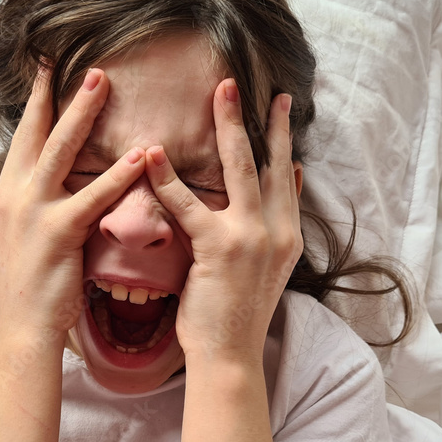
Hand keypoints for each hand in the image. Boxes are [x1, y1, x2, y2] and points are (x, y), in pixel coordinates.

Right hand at [0, 67, 145, 337]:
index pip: (26, 136)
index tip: (51, 70)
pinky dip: (116, 174)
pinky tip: (140, 157)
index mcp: (8, 192)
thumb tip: (61, 174)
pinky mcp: (56, 232)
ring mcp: (32, 211)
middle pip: (37, 132)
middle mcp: (14, 194)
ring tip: (103, 84)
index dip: (39, 102)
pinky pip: (90, 196)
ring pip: (58, 151)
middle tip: (86, 65)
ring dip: (81, 114)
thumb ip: (41, 198)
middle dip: (59, 95)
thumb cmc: (34, 281)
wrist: (24, 326)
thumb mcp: (28, 230)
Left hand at [144, 79, 301, 363]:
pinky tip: (153, 153)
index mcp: (288, 237)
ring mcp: (252, 238)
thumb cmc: (239, 314)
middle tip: (255, 86)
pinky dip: (168, 178)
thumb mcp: (268, 267)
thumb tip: (288, 182)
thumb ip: (275, 225)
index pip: (287, 179)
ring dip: (230, 126)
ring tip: (220, 93)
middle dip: (264, 119)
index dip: (282, 142)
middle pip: (271, 162)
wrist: (231, 355)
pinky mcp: (219, 248)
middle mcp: (277, 232)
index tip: (279, 110)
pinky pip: (189, 205)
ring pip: (241, 168)